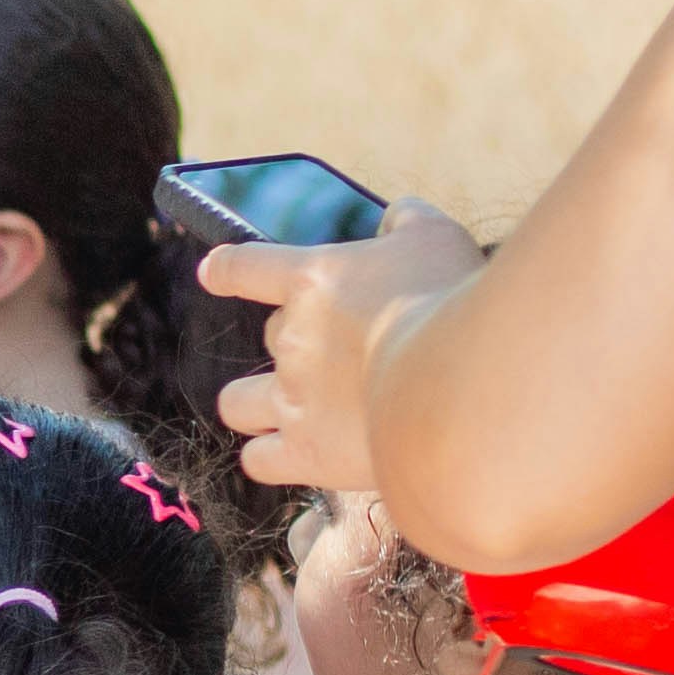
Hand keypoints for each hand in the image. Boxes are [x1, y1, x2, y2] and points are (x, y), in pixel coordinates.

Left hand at [205, 206, 485, 493]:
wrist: (460, 381)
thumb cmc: (453, 302)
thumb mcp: (438, 240)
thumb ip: (410, 223)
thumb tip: (398, 214)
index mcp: (313, 280)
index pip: (246, 267)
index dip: (228, 270)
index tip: (212, 272)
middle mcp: (292, 338)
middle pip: (272, 336)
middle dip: (302, 342)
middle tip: (350, 352)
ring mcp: (292, 399)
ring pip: (238, 404)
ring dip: (256, 404)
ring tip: (292, 410)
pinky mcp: (307, 452)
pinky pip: (259, 460)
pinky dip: (271, 456)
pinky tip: (298, 454)